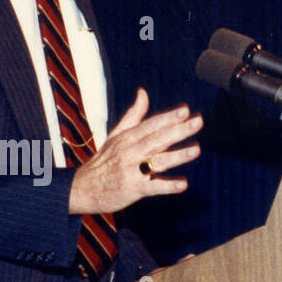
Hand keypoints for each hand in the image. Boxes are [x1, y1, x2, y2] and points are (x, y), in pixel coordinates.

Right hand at [68, 88, 202, 215]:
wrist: (84, 189)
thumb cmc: (104, 161)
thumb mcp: (116, 135)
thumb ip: (133, 114)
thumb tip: (143, 93)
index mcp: (127, 137)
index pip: (151, 125)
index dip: (168, 117)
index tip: (185, 111)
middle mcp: (130, 152)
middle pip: (157, 139)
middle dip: (179, 130)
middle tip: (198, 122)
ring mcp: (131, 171)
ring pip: (158, 161)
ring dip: (178, 155)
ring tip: (196, 150)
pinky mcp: (133, 189)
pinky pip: (153, 187)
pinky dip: (167, 186)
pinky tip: (182, 184)